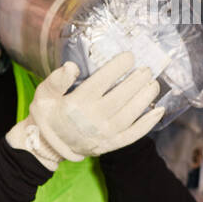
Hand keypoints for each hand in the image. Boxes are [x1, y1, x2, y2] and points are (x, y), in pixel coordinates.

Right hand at [7, 51, 163, 167]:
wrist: (46, 145)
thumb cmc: (48, 114)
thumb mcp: (44, 94)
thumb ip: (56, 80)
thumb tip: (72, 66)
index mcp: (76, 103)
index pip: (102, 81)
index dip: (118, 67)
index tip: (129, 57)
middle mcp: (92, 119)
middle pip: (121, 96)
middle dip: (137, 80)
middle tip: (146, 69)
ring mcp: (103, 134)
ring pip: (131, 113)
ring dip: (145, 97)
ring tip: (153, 84)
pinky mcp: (110, 144)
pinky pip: (133, 134)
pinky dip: (148, 123)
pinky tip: (158, 110)